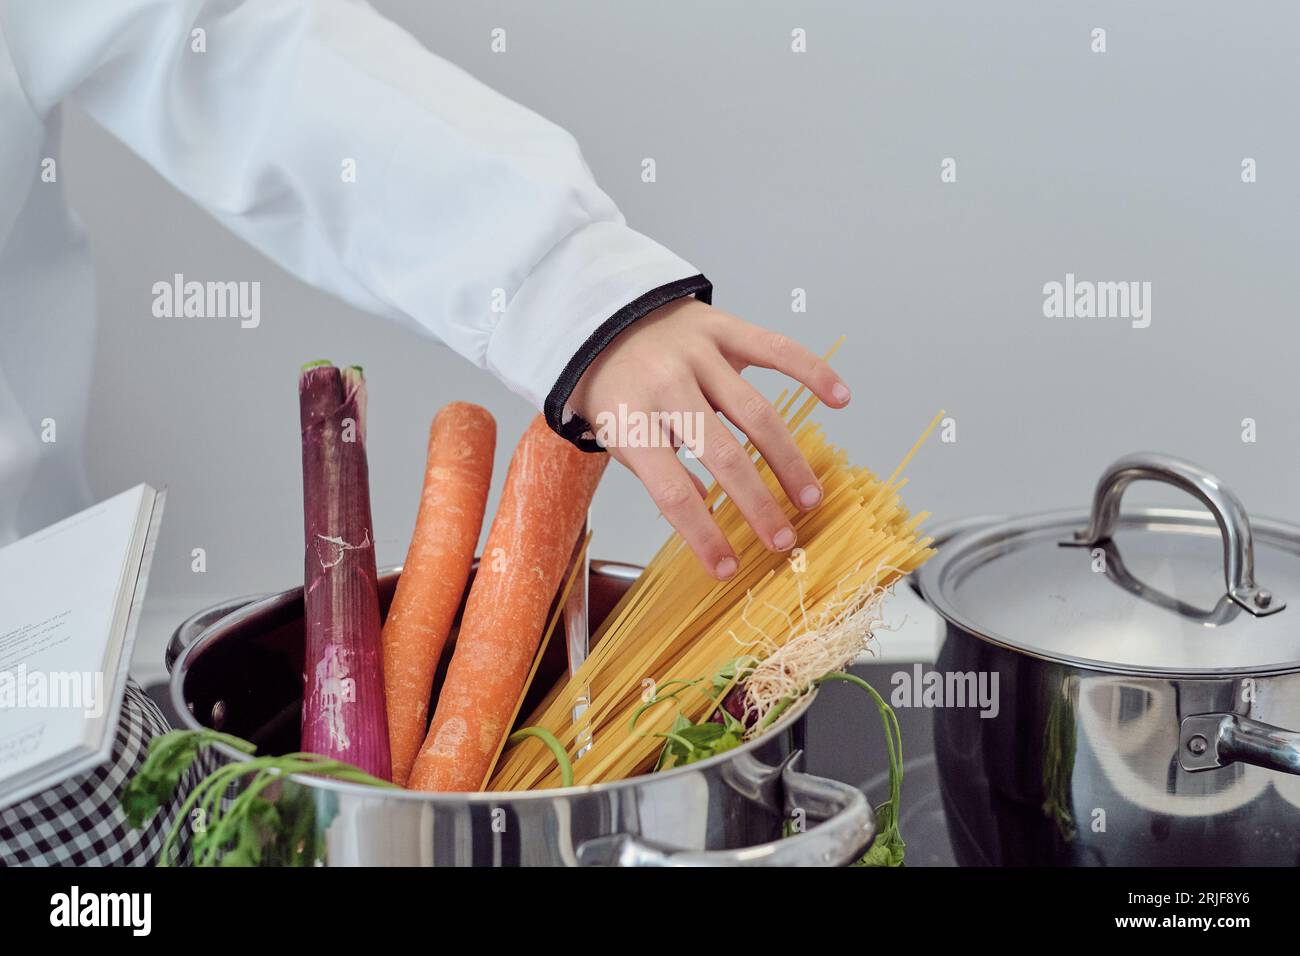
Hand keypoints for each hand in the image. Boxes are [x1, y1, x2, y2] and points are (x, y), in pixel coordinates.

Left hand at [567, 297, 850, 578]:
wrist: (599, 315)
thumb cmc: (614, 388)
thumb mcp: (617, 438)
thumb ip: (659, 473)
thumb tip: (703, 510)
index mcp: (630, 420)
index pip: (671, 490)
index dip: (702, 533)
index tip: (728, 568)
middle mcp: (665, 385)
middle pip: (722, 454)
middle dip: (757, 504)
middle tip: (783, 539)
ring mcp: (697, 353)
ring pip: (755, 412)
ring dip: (788, 459)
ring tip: (808, 497)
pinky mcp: (723, 326)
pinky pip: (775, 349)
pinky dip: (812, 372)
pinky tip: (839, 399)